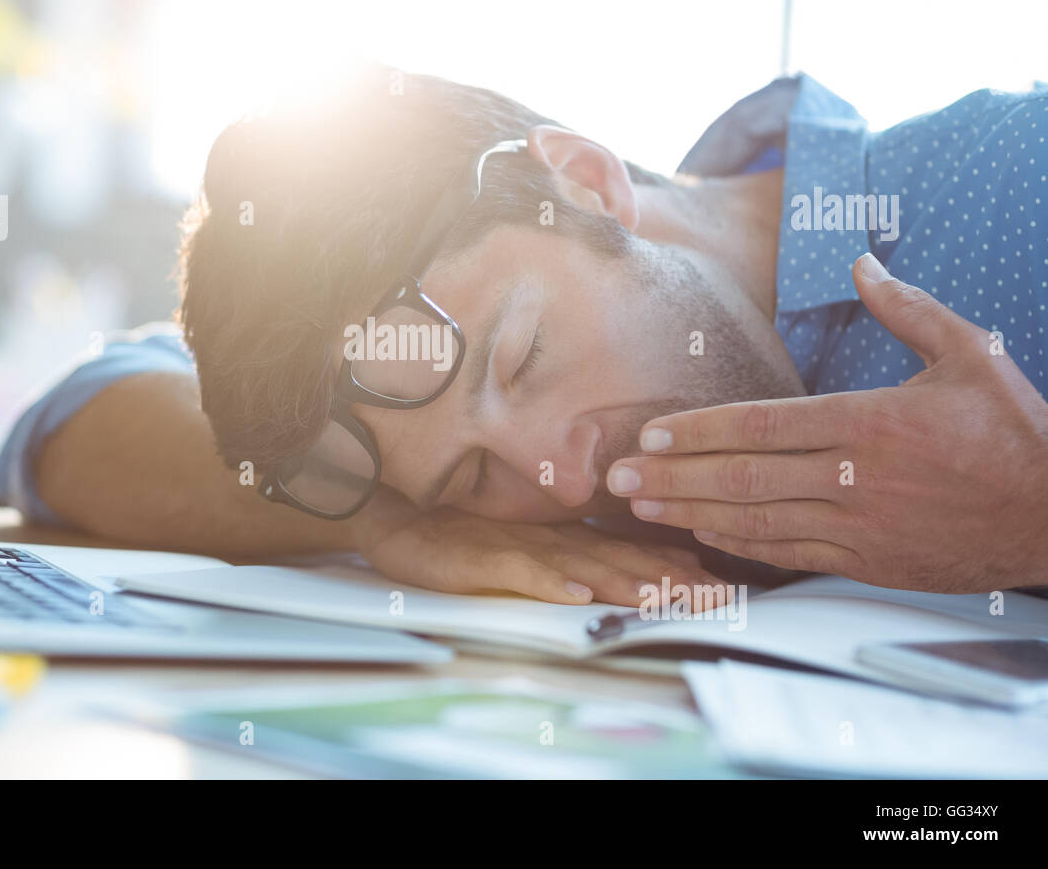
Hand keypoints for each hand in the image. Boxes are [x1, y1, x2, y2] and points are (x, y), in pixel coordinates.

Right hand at [355, 504, 725, 605]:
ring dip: (625, 580)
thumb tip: (609, 575)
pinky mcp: (482, 558)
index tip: (719, 579)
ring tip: (665, 597)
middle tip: (714, 594)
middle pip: (617, 557)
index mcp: (560, 535)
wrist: (394, 516)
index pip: (627, 548)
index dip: (673, 563)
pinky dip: (550, 582)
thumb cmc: (454, 533)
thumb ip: (563, 555)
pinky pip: (521, 571)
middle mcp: (549, 537)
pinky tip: (576, 596)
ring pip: (580, 563)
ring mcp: (517, 546)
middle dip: (669, 577)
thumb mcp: (517, 546)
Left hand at [607, 253, 1047, 592]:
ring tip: (640, 504)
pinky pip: (789, 554)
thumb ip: (907, 309)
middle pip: (743, 475)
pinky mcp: (870, 561)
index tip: (649, 431)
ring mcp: (860, 525)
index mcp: (872, 421)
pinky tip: (701, 532)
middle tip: (615, 475)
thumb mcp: (971, 353)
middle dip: (672, 474)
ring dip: (692, 511)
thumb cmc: (1013, 431)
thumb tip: (858, 263)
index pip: (763, 424)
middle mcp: (856, 476)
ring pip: (757, 519)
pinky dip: (740, 545)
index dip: (698, 429)